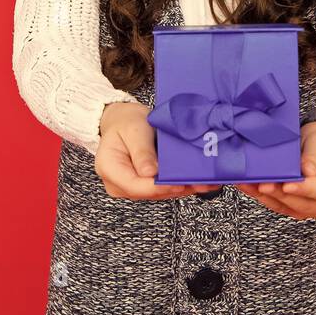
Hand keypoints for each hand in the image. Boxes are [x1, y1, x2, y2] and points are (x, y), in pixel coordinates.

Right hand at [95, 102, 221, 200]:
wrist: (122, 121)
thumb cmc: (125, 122)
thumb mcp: (133, 130)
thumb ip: (141, 151)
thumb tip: (150, 173)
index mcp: (109, 169)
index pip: (135, 185)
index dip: (159, 187)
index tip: (179, 183)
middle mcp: (119, 183)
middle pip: (149, 192)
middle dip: (176, 188)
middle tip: (201, 183)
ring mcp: (132, 187)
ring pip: (159, 193)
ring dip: (183, 188)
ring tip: (206, 183)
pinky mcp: (144, 185)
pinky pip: (163, 188)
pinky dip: (181, 184)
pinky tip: (200, 182)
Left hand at [236, 121, 315, 219]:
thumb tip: (307, 172)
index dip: (305, 189)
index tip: (288, 185)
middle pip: (304, 204)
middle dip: (281, 195)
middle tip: (263, 185)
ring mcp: (309, 208)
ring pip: (287, 207)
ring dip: (267, 197)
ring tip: (250, 184)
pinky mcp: (292, 208)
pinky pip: (275, 204)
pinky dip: (260, 195)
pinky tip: (247, 185)